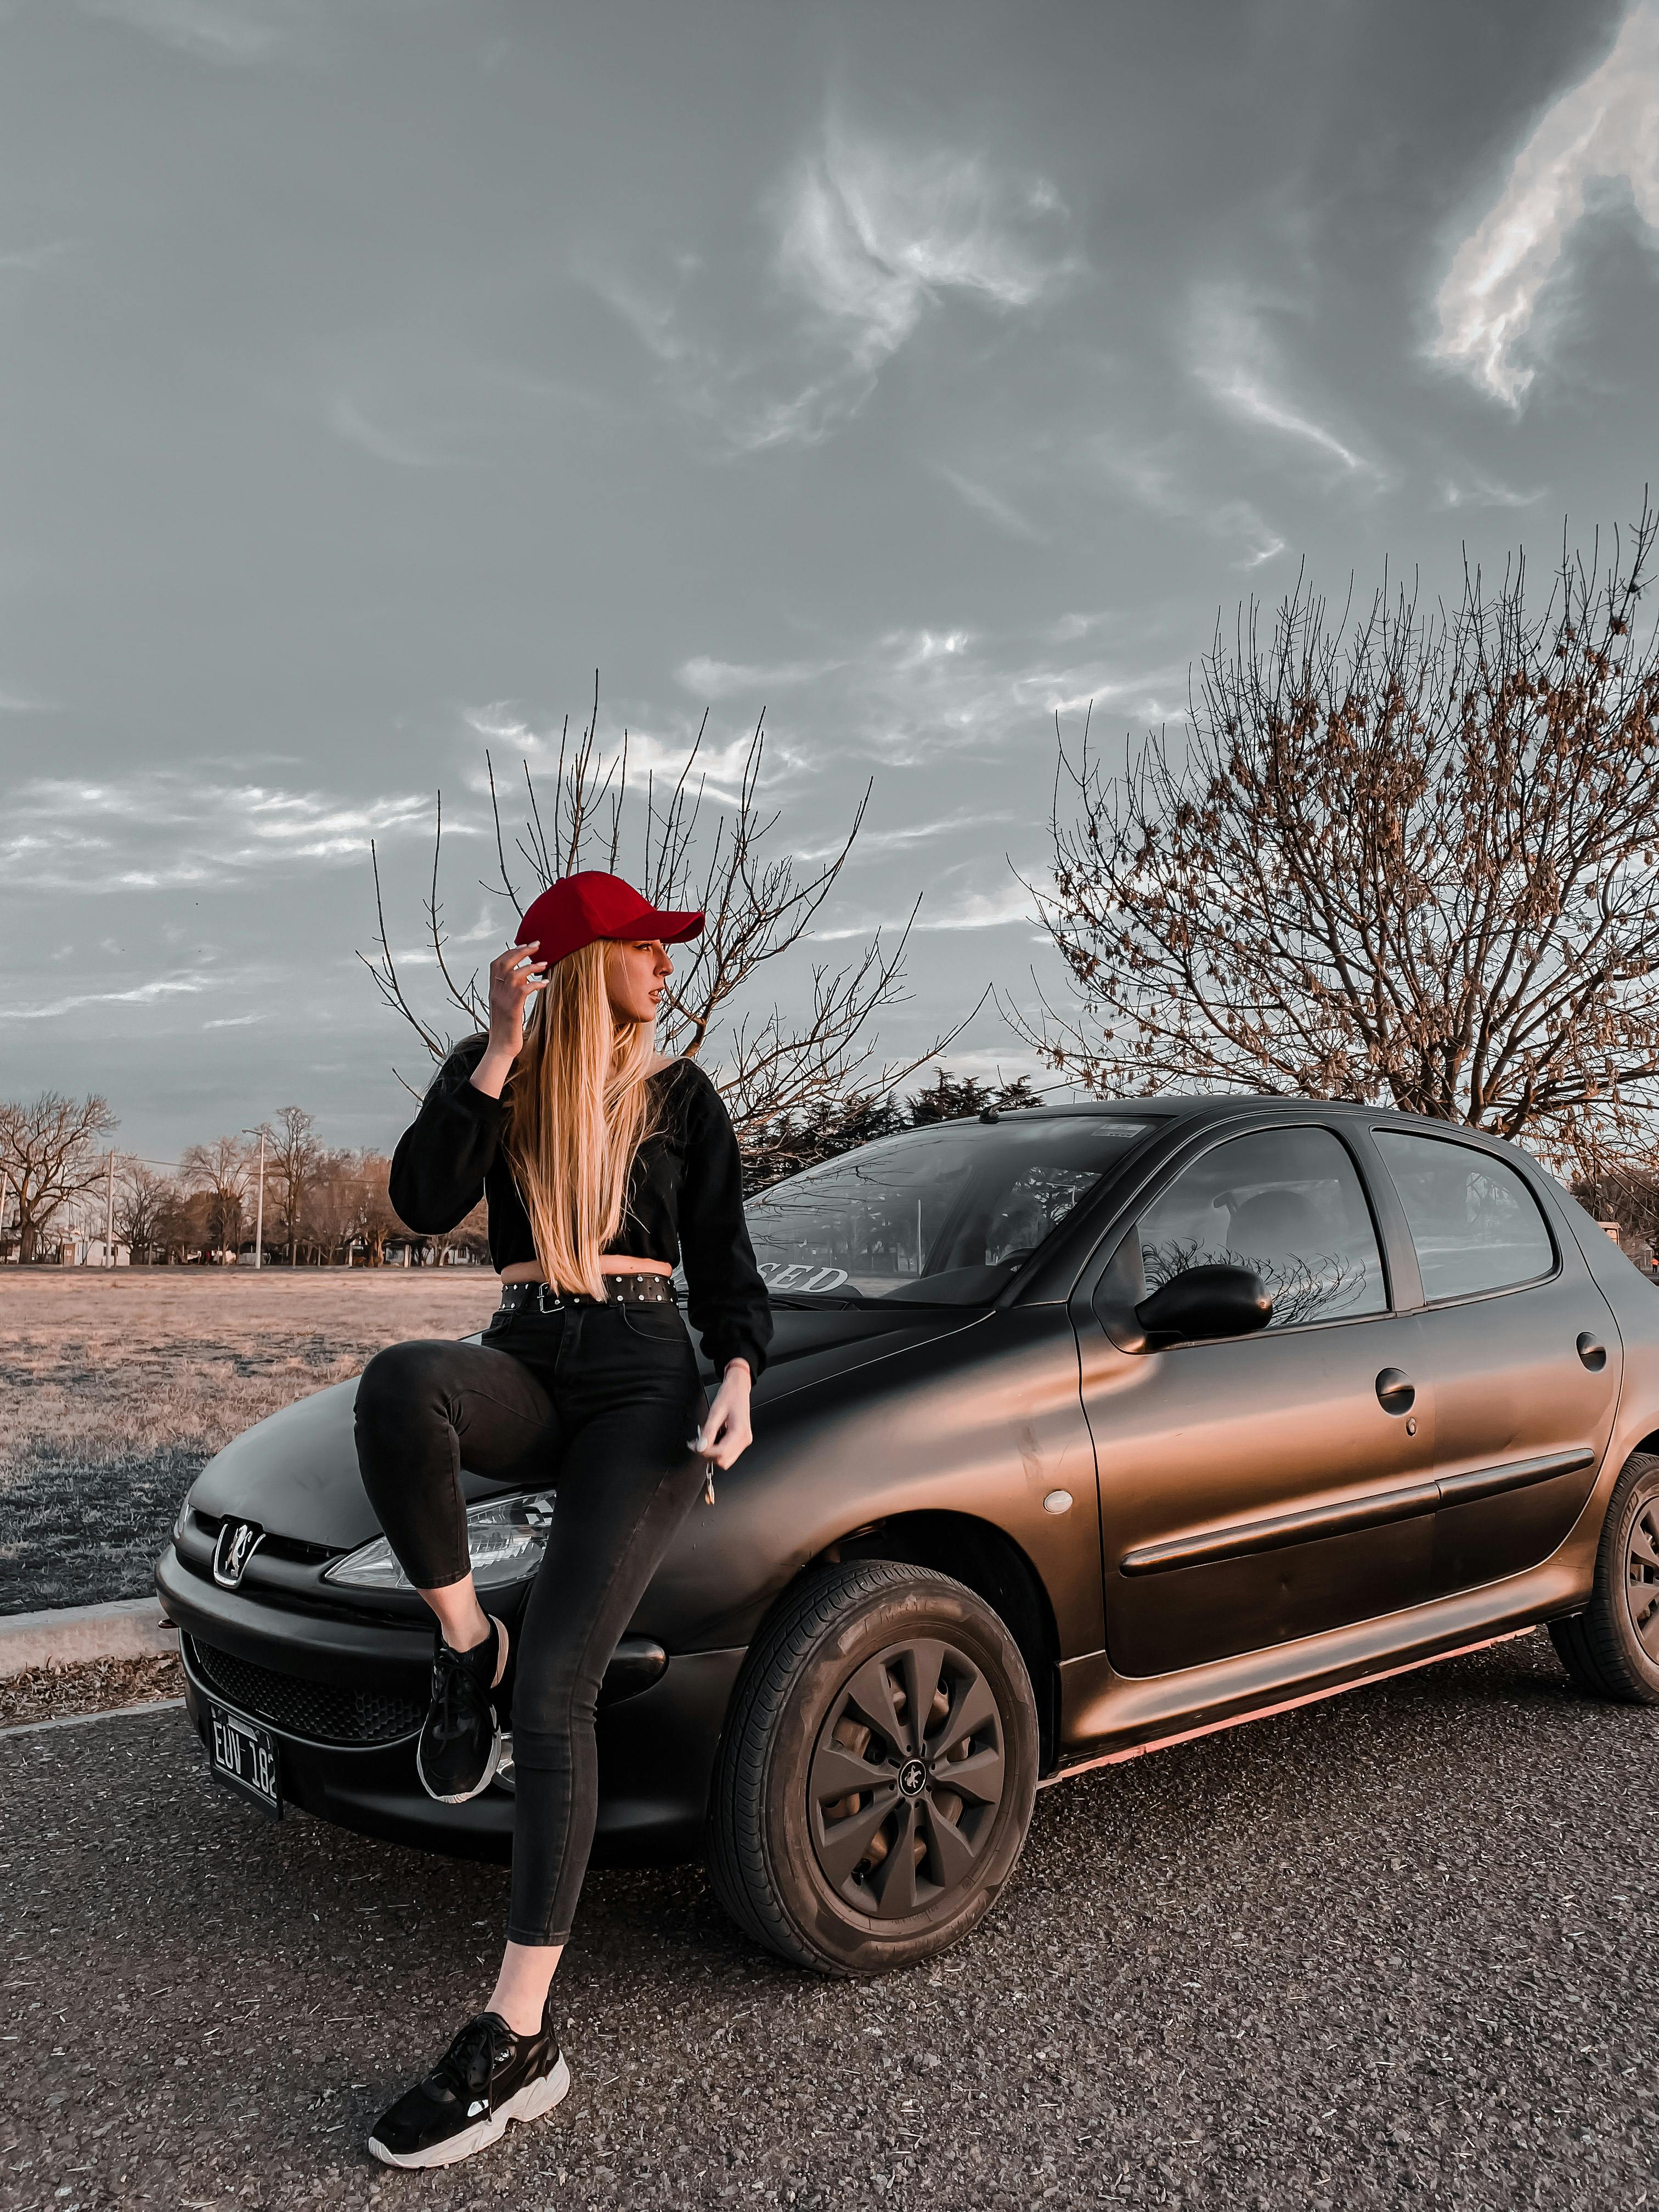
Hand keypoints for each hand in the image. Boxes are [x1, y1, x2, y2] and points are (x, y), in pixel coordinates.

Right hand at [470, 941, 547, 1097]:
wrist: (501, 1048)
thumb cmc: (507, 1028)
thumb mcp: (506, 1006)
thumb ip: (511, 991)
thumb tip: (524, 978)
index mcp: (493, 990)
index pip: (497, 963)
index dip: (510, 951)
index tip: (524, 945)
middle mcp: (496, 992)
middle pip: (505, 963)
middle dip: (521, 951)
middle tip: (536, 944)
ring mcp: (503, 1000)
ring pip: (515, 974)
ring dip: (531, 966)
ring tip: (544, 964)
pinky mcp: (513, 1009)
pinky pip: (524, 990)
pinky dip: (536, 984)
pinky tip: (545, 983)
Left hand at [693, 1361, 752, 1471]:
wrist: (739, 1387)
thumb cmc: (730, 1395)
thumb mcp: (716, 1411)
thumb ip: (708, 1431)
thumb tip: (700, 1447)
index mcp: (740, 1432)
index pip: (721, 1453)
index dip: (705, 1452)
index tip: (694, 1445)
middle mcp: (744, 1439)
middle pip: (724, 1461)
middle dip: (708, 1455)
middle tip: (697, 1443)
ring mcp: (744, 1440)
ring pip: (725, 1459)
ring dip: (712, 1453)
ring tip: (704, 1439)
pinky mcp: (740, 1440)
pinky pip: (727, 1452)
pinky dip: (717, 1449)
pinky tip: (711, 1438)